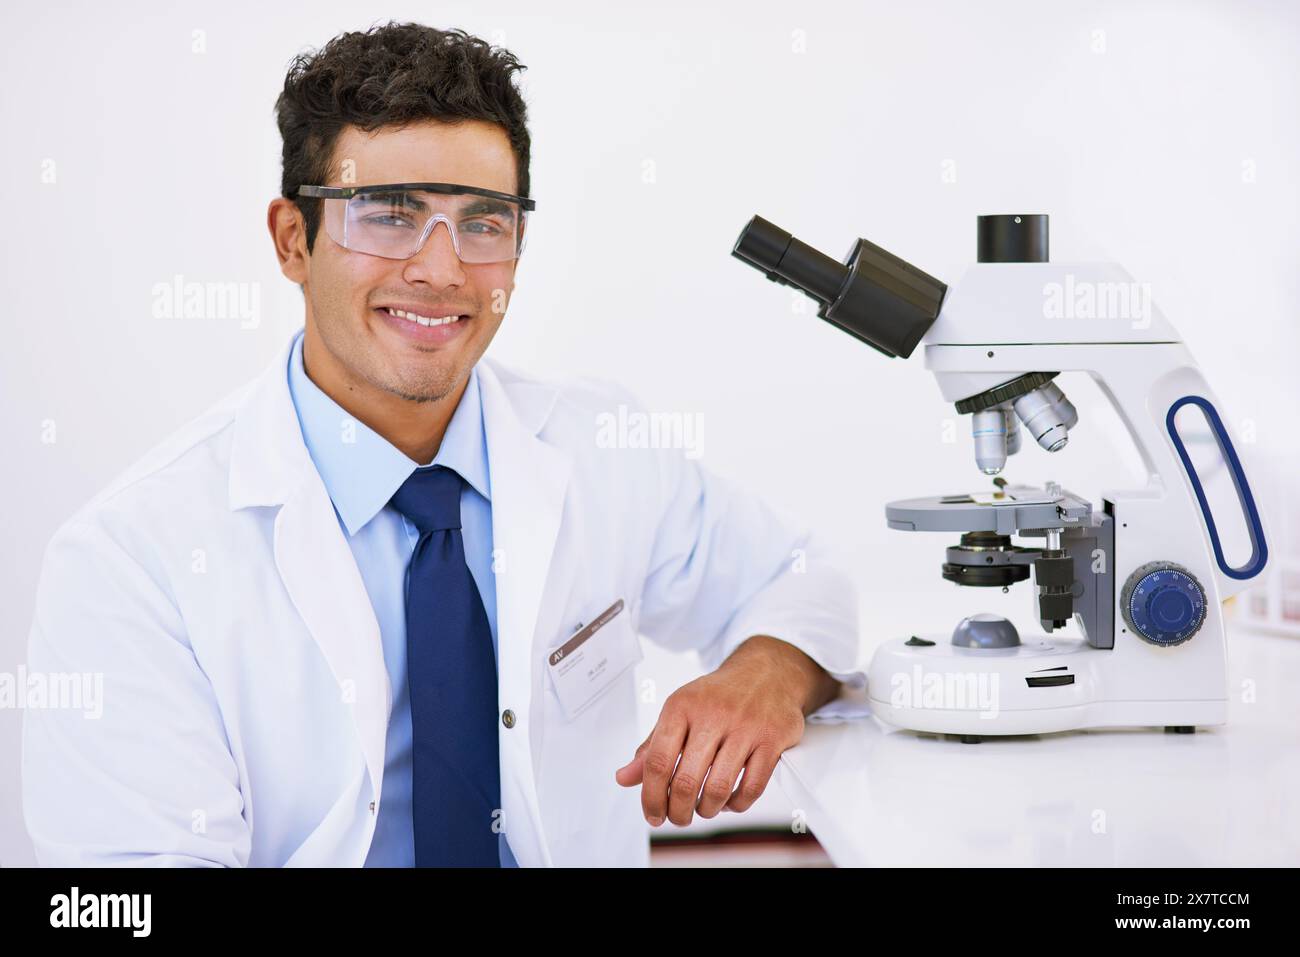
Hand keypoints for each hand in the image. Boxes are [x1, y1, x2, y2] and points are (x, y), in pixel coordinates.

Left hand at [614, 635, 839, 826]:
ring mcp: (745, 727)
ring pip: (719, 788)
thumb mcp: (679, 711)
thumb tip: (623, 778)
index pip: (657, 762)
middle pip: (686, 781)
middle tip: (678, 818)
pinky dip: (738, 804)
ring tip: (704, 809)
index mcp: (681, 706)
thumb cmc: (716, 697)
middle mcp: (712, 714)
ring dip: (707, 810)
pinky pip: (752, 787)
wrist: (766, 671)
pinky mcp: (772, 739)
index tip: (653, 815)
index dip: (651, 797)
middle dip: (678, 811)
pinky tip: (730, 802)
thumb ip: (652, 747)